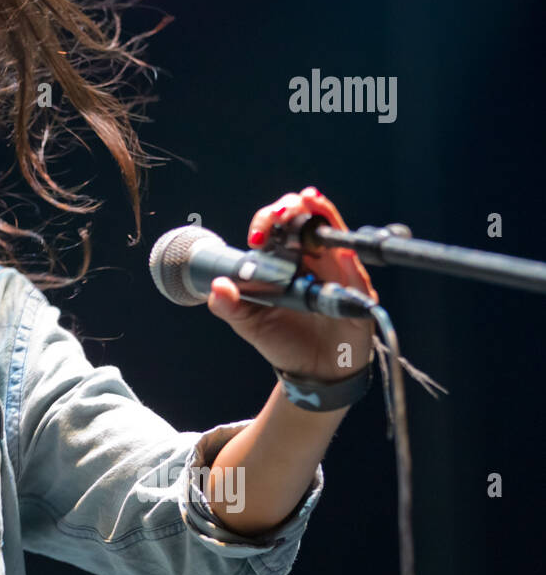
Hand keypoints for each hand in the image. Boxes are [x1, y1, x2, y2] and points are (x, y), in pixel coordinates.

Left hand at [206, 186, 378, 382]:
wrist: (314, 372)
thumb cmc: (284, 341)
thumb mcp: (250, 324)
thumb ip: (231, 306)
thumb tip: (218, 286)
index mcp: (284, 263)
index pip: (277, 230)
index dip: (268, 221)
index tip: (257, 235)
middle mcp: (310, 261)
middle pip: (305, 221)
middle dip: (294, 207)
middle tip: (284, 210)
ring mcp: (335, 273)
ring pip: (333, 236)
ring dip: (323, 216)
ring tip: (312, 202)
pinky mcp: (357, 293)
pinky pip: (355, 274)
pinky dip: (348, 262)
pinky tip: (341, 253)